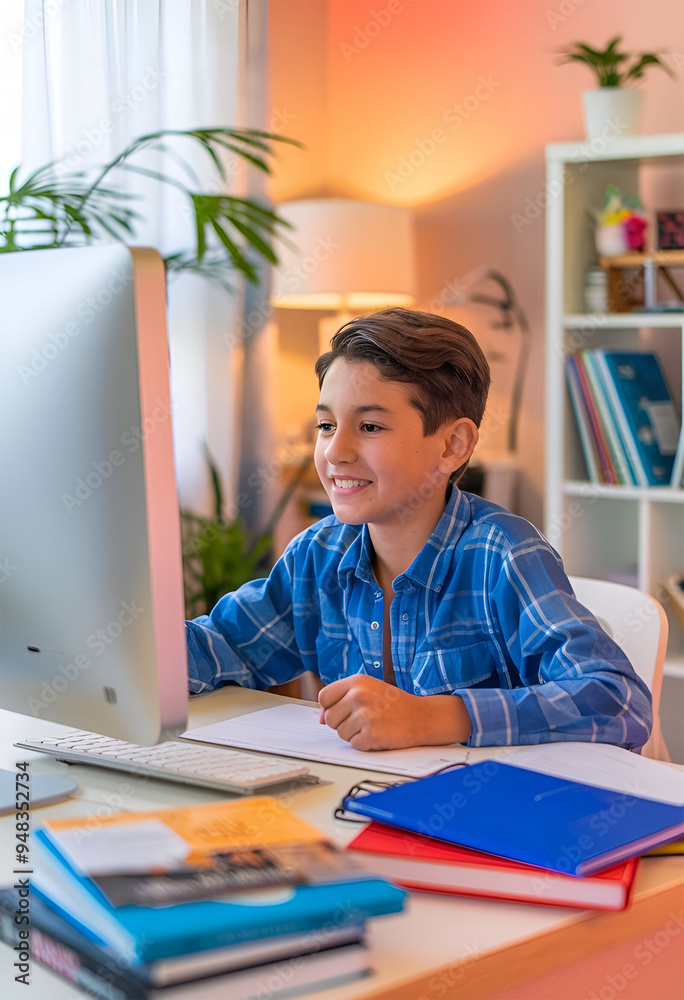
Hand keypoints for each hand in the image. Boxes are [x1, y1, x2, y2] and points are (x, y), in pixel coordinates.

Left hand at [317, 674, 471, 750]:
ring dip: (354, 734)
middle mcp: (358, 695)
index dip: (330, 708)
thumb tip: (320, 718)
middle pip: (330, 718)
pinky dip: (365, 744)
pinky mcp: (371, 734)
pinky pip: (354, 744)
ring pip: (340, 733)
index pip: (324, 698)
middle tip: (365, 719)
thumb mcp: (369, 689)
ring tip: (374, 725)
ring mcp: (364, 715)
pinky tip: (379, 734)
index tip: (344, 711)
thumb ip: (343, 698)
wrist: (423, 716)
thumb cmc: (395, 704)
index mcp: (356, 681)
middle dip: (343, 723)